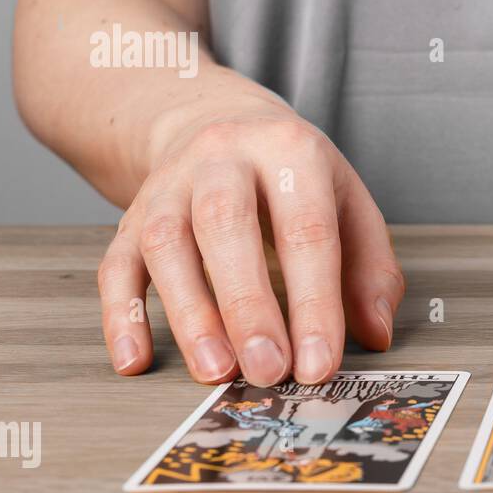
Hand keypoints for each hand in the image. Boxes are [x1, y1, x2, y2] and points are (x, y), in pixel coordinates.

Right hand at [97, 98, 403, 384]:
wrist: (217, 120)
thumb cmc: (294, 179)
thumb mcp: (349, 204)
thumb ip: (371, 270)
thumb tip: (375, 334)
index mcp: (291, 150)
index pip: (306, 230)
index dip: (314, 302)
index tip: (318, 364)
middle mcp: (223, 158)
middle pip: (227, 225)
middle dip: (248, 306)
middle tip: (268, 371)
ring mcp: (170, 185)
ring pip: (167, 244)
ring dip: (190, 315)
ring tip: (216, 372)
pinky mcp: (131, 216)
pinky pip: (116, 264)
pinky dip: (121, 315)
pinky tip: (134, 360)